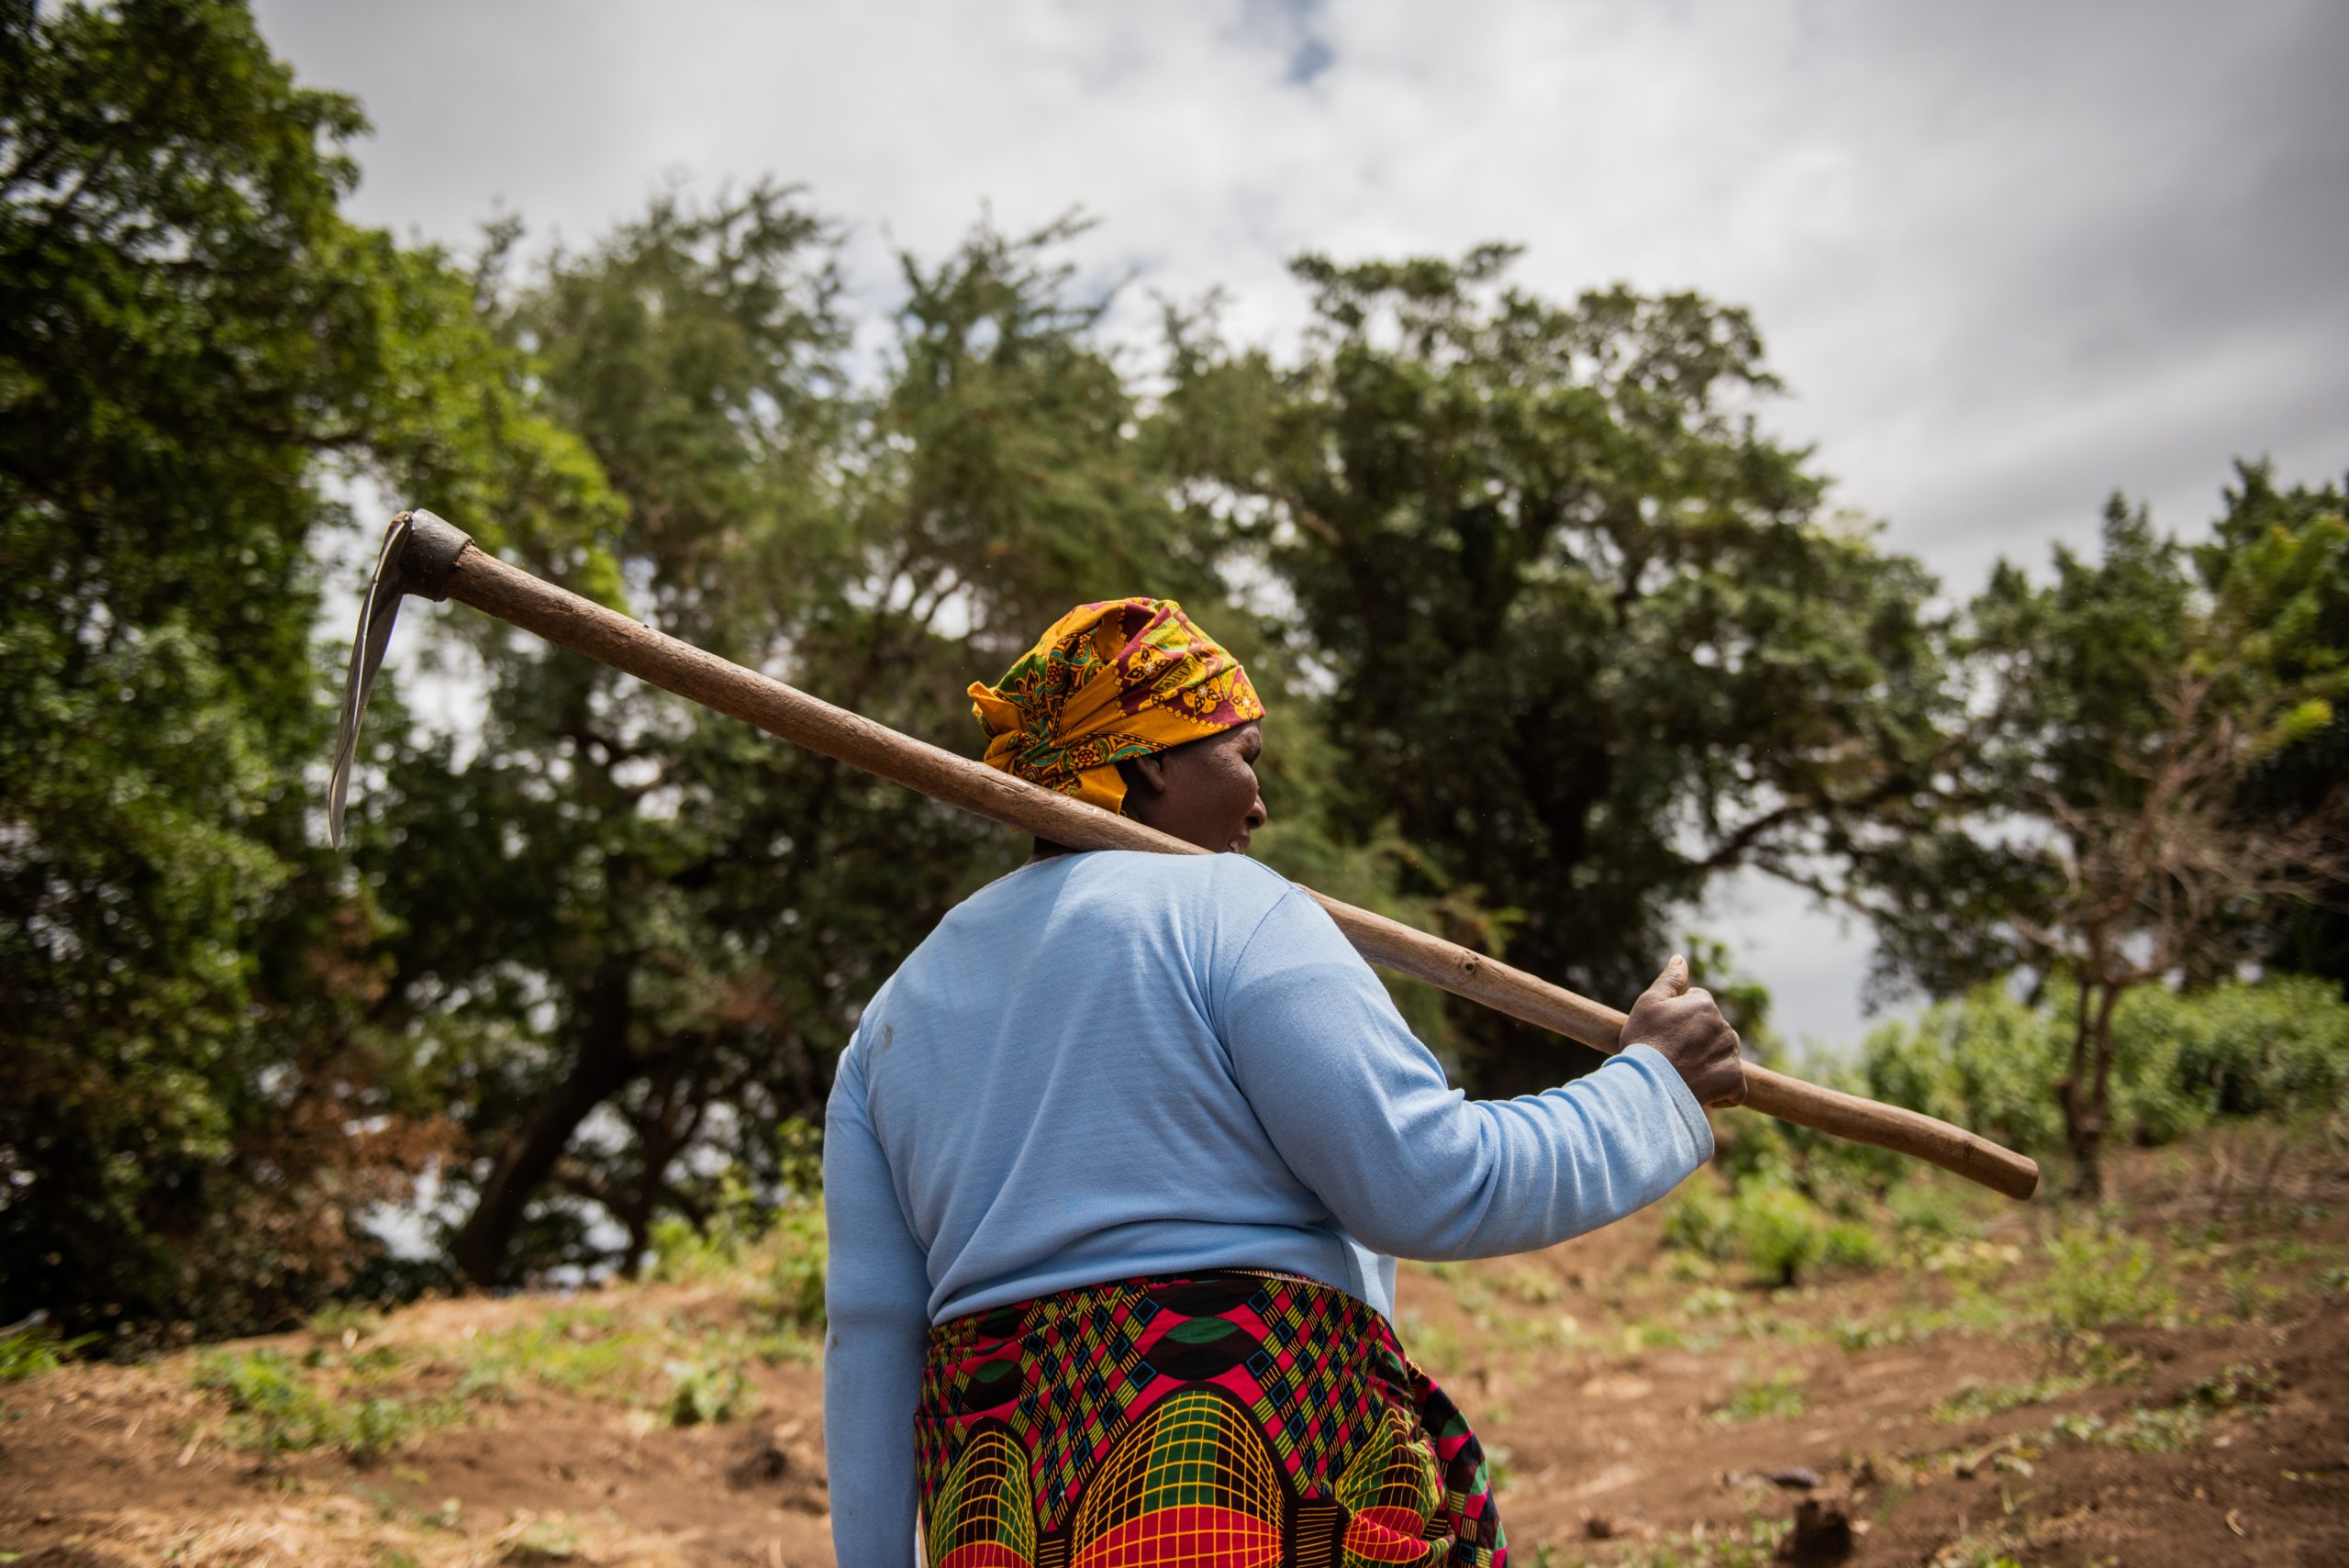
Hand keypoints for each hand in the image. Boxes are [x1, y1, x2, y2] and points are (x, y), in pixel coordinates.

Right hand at [1622, 954, 1745, 1107]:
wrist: (1648, 1085)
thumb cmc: (1644, 1042)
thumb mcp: (1648, 1003)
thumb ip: (1670, 979)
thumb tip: (1681, 958)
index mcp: (1704, 1004)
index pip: (1699, 1006)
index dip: (1679, 1020)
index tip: (1664, 1034)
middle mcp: (1723, 1025)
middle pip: (1713, 1031)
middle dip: (1698, 1041)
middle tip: (1673, 1056)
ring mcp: (1731, 1054)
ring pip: (1724, 1055)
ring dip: (1711, 1063)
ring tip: (1686, 1074)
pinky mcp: (1735, 1080)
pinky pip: (1736, 1086)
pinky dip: (1724, 1090)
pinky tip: (1703, 1092)